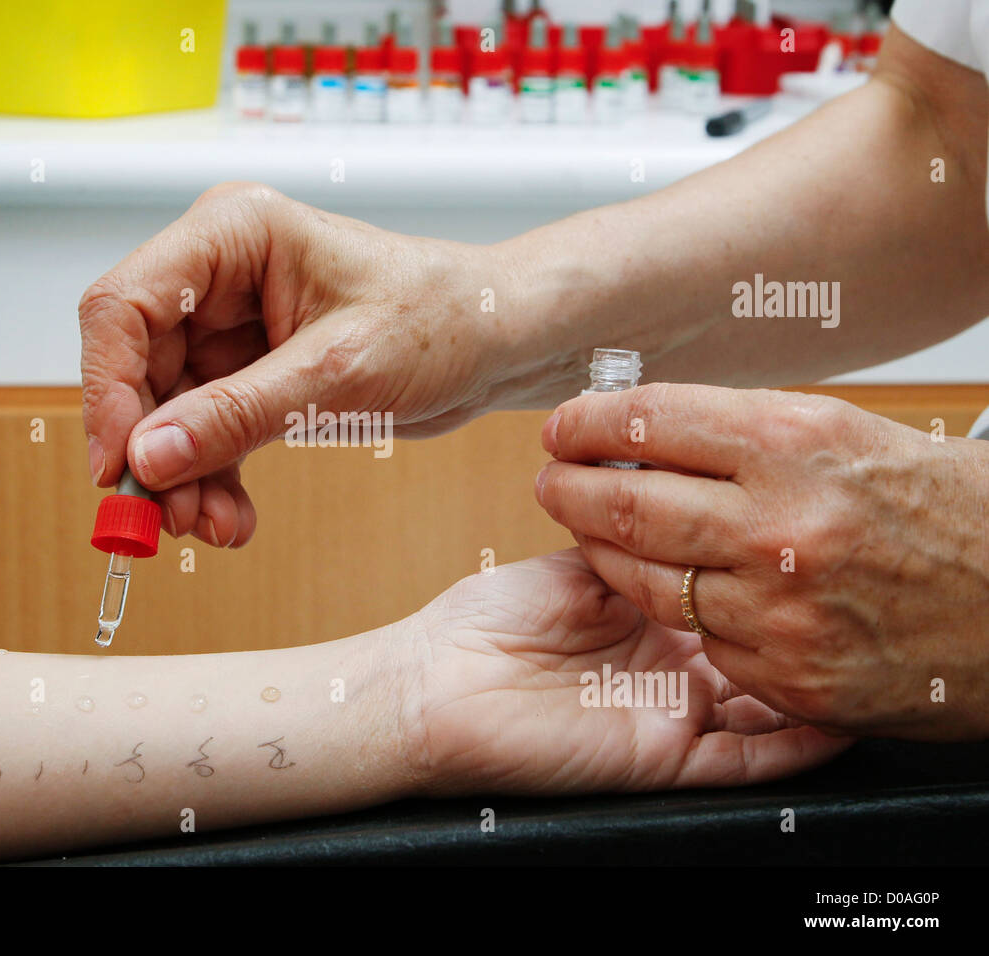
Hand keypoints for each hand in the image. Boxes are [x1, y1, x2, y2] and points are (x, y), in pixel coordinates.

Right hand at [79, 183, 548, 547]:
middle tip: (163, 520)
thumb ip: (237, 414)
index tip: (120, 466)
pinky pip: (203, 433)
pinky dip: (210, 479)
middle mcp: (218, 276)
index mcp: (233, 235)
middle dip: (148, 448)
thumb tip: (147, 458)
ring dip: (180, 477)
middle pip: (136, 366)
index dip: (108, 388)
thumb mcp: (339, 372)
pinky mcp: (248, 374)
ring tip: (212, 529)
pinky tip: (232, 519)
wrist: (496, 343)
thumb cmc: (441, 320)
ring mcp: (228, 327)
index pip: (125, 304)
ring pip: (165, 411)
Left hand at [393, 550, 847, 795]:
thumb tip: (686, 494)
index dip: (770, 571)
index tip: (812, 534)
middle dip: (804, 620)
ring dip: (814, 680)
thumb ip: (638, 539)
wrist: (437, 682)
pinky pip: (745, 760)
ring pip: (767, 706)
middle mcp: (672, 666)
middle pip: (759, 649)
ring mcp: (674, 713)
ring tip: (865, 644)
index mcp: (652, 617)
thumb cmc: (489, 616)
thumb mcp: (579, 564)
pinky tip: (839, 717)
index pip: (732, 594)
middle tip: (853, 586)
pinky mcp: (664, 756)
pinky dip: (795, 744)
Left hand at [535, 383, 988, 739]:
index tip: (564, 427)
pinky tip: (662, 588)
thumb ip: (751, 437)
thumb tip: (652, 429)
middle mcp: (785, 525)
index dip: (591, 423)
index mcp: (801, 444)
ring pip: (648, 580)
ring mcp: (785, 609)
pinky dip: (674, 611)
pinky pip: (701, 639)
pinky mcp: (791, 675)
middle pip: (630, 504)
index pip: (653, 421)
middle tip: (550, 481)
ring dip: (601, 552)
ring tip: (585, 530)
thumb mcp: (854, 438)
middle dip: (570, 489)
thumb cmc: (947, 513)